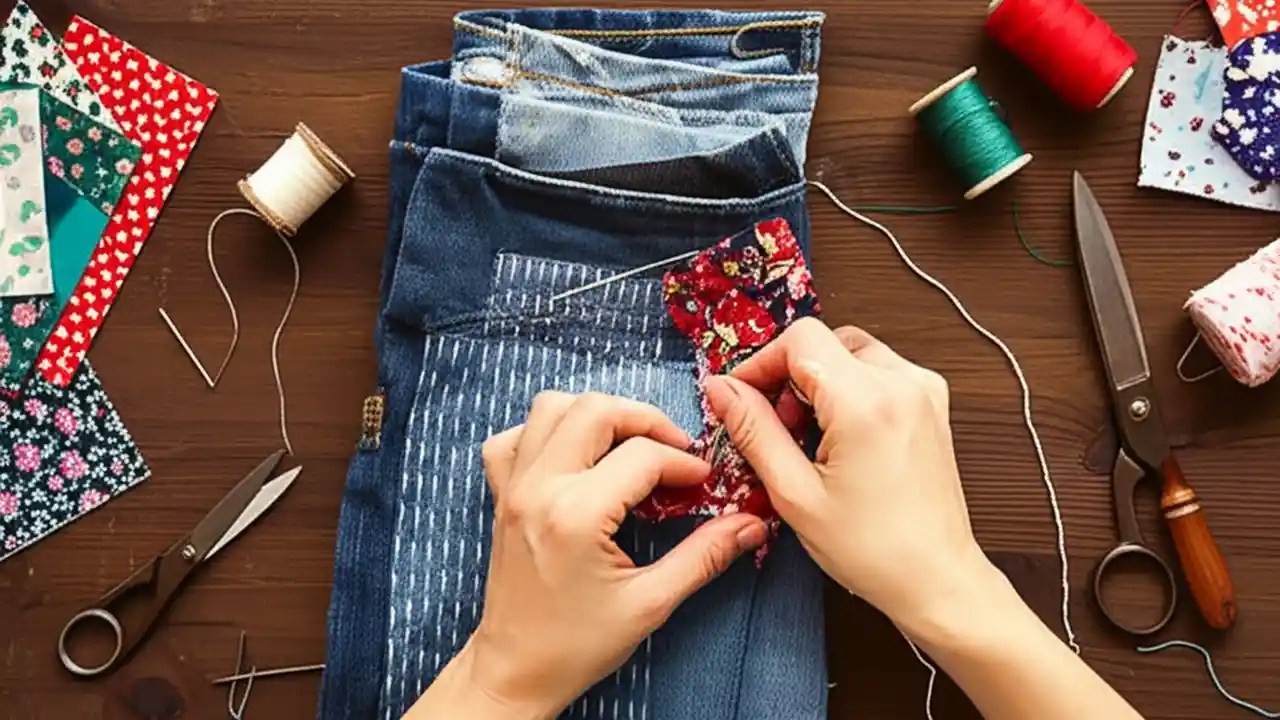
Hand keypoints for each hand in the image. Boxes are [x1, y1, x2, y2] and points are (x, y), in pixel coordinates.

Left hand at [409, 392, 767, 718]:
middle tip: (672, 449)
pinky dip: (546, 431)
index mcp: (576, 516)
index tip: (702, 481)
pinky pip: (515, 435)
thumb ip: (702, 556)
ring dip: (596, 414)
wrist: (515, 671)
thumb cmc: (577, 645)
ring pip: (551, 407)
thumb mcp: (651, 603)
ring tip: (627, 444)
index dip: (682, 463)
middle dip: (644, 420)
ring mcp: (513, 487)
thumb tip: (750, 524)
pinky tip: (575, 455)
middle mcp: (539, 489)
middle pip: (595, 410)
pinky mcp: (501, 494)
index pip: (642, 456)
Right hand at [703, 318, 1002, 633]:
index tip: (741, 396)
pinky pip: (879, 370)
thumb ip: (754, 431)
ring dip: (820, 380)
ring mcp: (923, 391)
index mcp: (867, 404)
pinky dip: (850, 389)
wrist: (936, 578)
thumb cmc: (872, 550)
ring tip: (808, 436)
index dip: (761, 362)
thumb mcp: (795, 494)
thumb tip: (722, 389)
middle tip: (776, 426)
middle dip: (790, 374)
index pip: (801, 338)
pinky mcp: (932, 403)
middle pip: (825, 340)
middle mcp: (903, 384)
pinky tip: (839, 436)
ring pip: (851, 351)